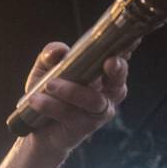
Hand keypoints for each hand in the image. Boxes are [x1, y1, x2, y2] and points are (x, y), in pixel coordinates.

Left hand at [21, 39, 134, 158]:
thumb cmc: (48, 92)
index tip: (131, 39)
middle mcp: (107, 93)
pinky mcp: (83, 128)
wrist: (37, 128)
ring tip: (49, 85)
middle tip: (110, 61)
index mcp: (103, 74)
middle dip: (118, 70)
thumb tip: (58, 50)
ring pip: (94, 101)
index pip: (120, 58)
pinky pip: (71, 115)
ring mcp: (97, 113)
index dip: (127, 48)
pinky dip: (52, 106)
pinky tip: (35, 100)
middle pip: (118, 82)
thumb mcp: (45, 69)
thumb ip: (51, 56)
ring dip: (72, 91)